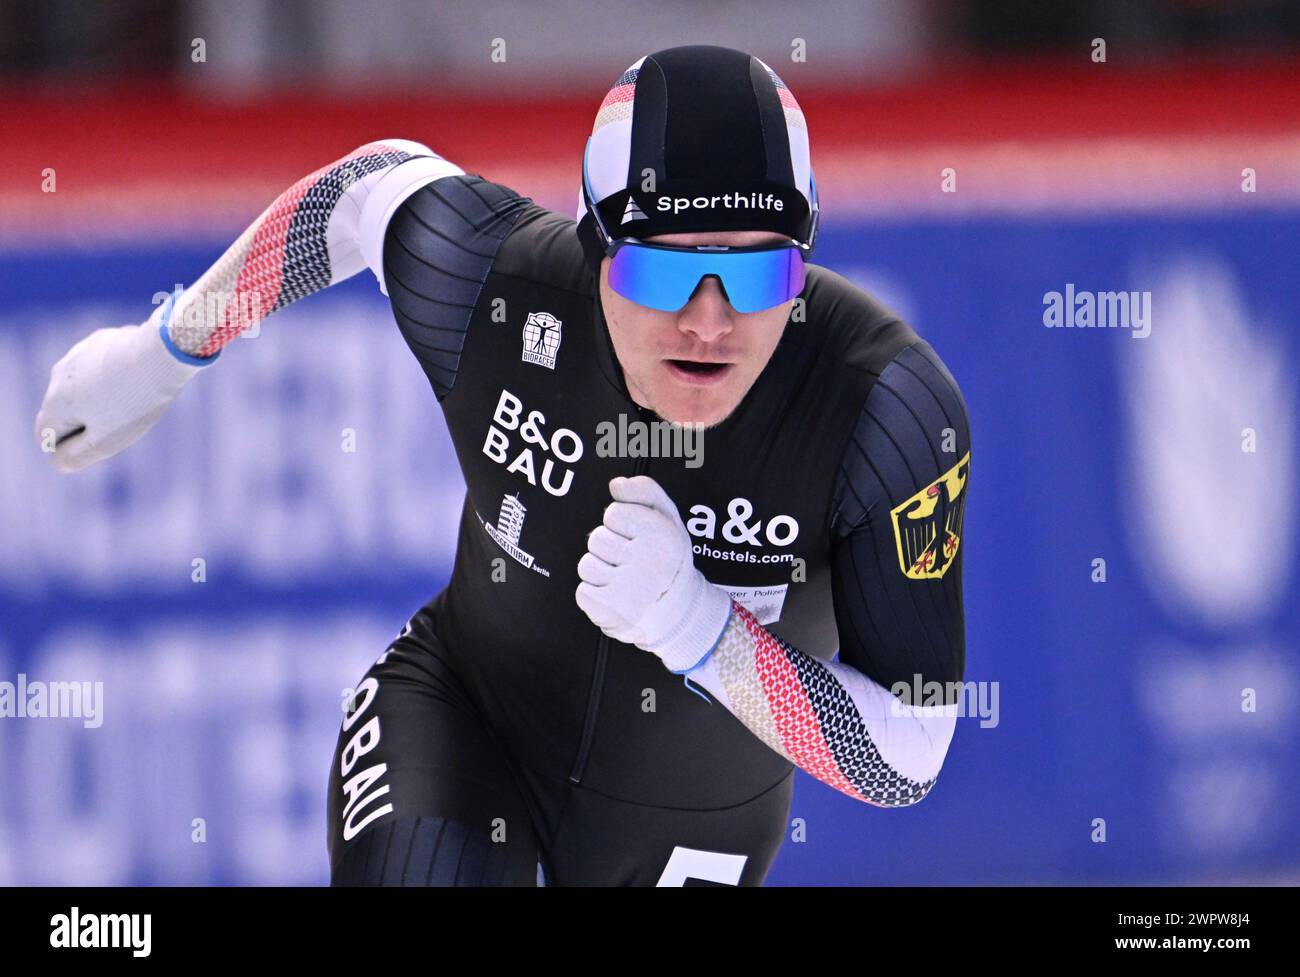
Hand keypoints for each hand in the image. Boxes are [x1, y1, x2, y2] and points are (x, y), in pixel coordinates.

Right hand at [34, 312, 214, 472]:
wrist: (160, 354)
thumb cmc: (134, 403)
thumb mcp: (105, 441)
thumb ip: (77, 456)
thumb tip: (58, 461)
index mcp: (54, 403)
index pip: (46, 436)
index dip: (72, 447)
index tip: (104, 439)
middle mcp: (58, 377)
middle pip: (64, 410)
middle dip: (87, 421)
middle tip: (123, 419)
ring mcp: (77, 355)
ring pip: (82, 387)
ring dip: (100, 398)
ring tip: (133, 398)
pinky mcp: (99, 341)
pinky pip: (99, 367)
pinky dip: (112, 377)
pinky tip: (138, 377)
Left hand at [575, 475, 731, 672]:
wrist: (679, 613)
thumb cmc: (668, 561)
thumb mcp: (668, 519)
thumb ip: (645, 491)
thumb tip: (616, 485)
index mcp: (661, 535)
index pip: (613, 513)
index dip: (622, 525)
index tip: (639, 539)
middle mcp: (646, 560)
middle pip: (597, 538)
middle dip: (609, 548)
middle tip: (633, 563)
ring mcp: (626, 588)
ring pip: (586, 564)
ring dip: (600, 572)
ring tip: (624, 581)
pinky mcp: (610, 610)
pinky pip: (583, 591)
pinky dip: (595, 596)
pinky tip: (616, 598)